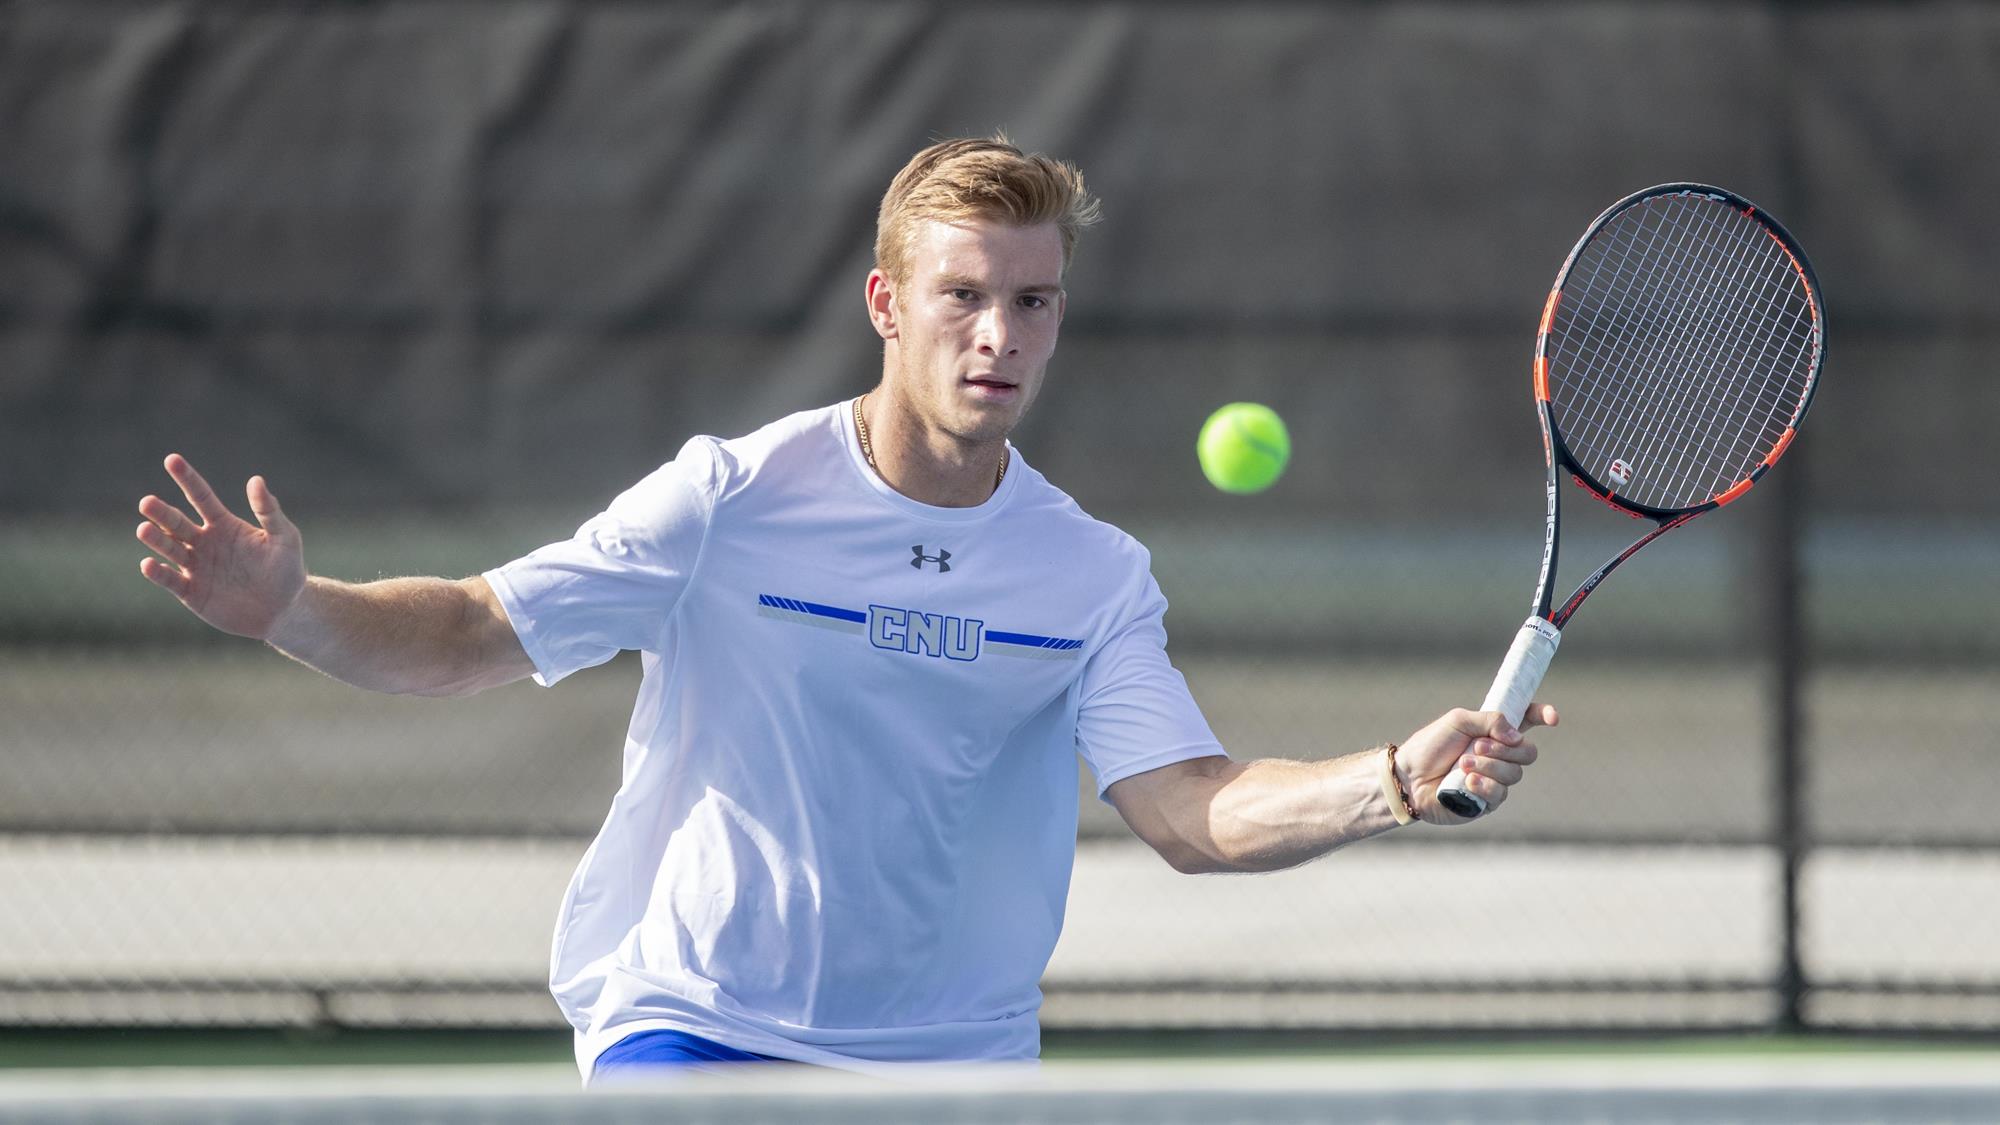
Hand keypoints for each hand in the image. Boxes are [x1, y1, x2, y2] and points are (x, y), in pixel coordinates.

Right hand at [137, 454, 307, 639]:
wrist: (283, 610)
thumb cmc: (286, 569)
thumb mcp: (284, 538)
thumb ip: (269, 511)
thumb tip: (256, 480)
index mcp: (224, 524)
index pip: (202, 496)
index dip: (187, 479)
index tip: (172, 459)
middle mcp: (204, 542)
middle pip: (177, 523)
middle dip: (161, 512)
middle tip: (147, 502)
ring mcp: (195, 567)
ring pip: (170, 549)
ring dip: (156, 539)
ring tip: (144, 529)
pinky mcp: (191, 592)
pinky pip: (171, 581)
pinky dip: (158, 573)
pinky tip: (148, 564)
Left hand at [1396, 703, 1556, 824]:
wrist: (1408, 777)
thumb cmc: (1429, 747)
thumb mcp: (1457, 721)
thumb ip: (1489, 721)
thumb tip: (1516, 735)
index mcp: (1494, 732)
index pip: (1527, 721)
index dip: (1542, 716)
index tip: (1552, 718)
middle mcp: (1499, 756)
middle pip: (1528, 752)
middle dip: (1505, 749)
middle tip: (1476, 746)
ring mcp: (1495, 780)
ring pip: (1514, 774)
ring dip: (1489, 766)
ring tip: (1462, 764)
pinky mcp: (1487, 802)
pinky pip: (1500, 794)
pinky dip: (1484, 785)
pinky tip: (1466, 781)